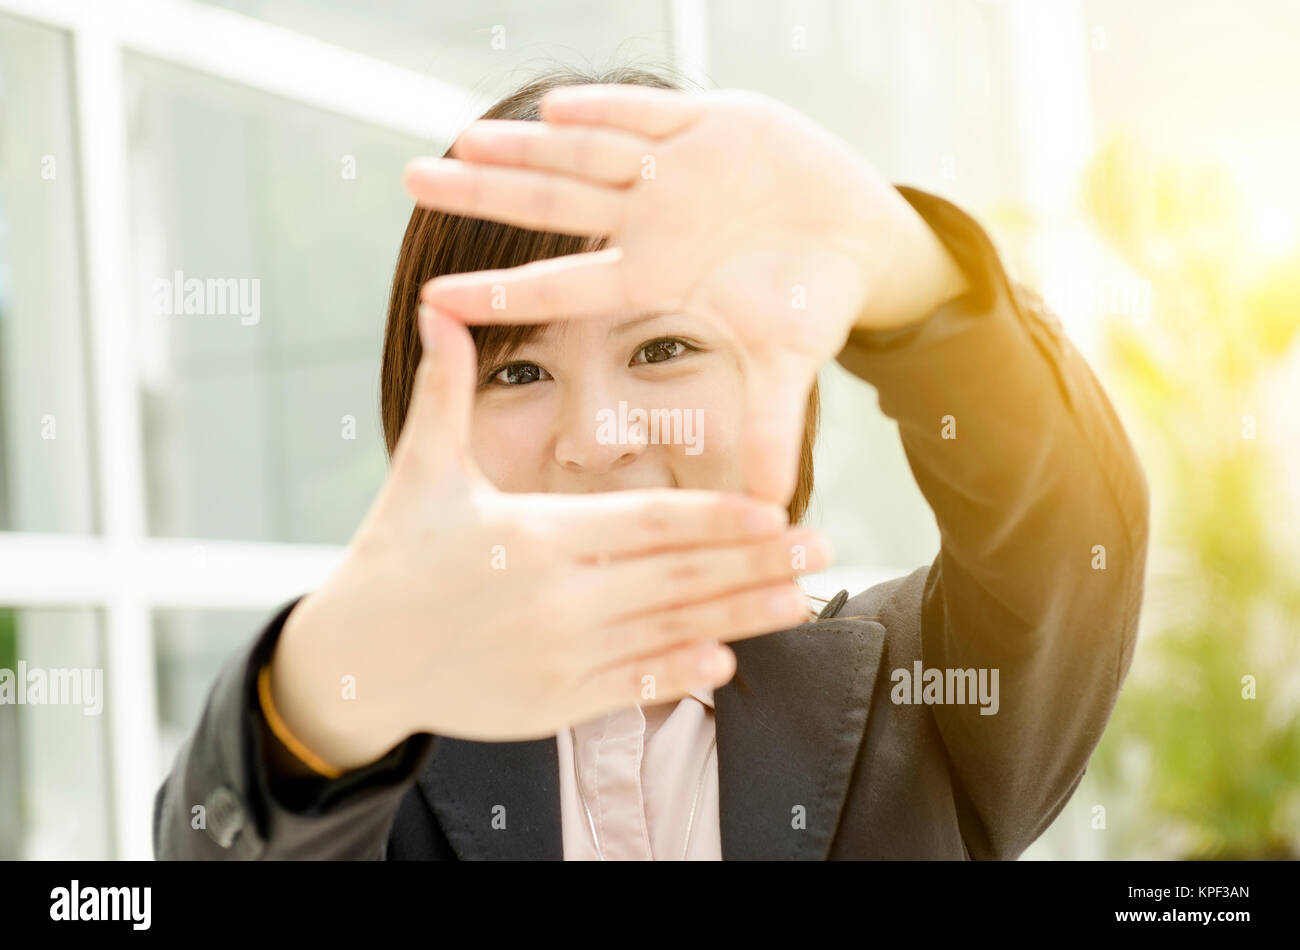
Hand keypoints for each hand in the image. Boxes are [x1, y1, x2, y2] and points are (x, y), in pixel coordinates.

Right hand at [270, 307, 830, 768]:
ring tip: (800, 601)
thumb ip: (443, 389)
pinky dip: (683, 673)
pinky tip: (727, 660)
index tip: (776, 511)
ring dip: (743, 618)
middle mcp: (557, 600)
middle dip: (756, 564)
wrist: (355, 659)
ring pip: (671, 633)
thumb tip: (436, 305)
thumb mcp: (422, 468)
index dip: (719, 519)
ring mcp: (559, 658)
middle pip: (679, 579)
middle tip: (819, 548)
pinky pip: (634, 687)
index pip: (649, 524)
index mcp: (534, 536)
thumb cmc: (395, 555)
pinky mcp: (553, 705)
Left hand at [405, 84, 967, 505]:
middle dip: (485, 192)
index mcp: (653, 278)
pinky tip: (558, 104)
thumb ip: (771, 426)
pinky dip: (611, 104)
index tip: (430, 298)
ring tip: (464, 137)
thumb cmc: (808, 296)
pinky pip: (649, 111)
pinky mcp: (712, 122)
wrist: (854, 231)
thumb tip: (769, 508)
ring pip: (585, 151)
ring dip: (528, 144)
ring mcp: (676, 170)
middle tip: (410, 180)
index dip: (503, 293)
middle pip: (552, 206)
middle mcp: (650, 223)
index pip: (563, 288)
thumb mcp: (785, 362)